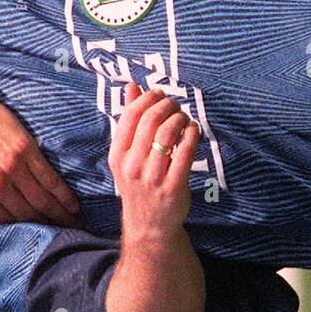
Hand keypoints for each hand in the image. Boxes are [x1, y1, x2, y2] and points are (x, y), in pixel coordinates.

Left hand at [0, 86, 80, 225]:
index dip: (24, 235)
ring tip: (74, 225)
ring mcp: (13, 168)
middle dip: (47, 229)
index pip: (6, 225)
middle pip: (28, 216)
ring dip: (60, 216)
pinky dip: (63, 194)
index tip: (38, 239)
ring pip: (42, 200)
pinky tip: (73, 205)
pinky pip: (49, 178)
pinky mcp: (26, 150)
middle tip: (64, 238)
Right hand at [108, 85, 199, 240]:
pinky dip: (192, 134)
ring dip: (180, 118)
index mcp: (117, 155)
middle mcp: (132, 166)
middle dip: (167, 106)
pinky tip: (193, 131)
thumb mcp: (127, 155)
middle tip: (175, 106)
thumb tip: (132, 86)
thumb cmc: (139, 184)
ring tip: (184, 119)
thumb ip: (129, 120)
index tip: (159, 95)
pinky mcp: (174, 185)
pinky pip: (186, 151)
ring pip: (168, 133)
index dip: (148, 99)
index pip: (130, 116)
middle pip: (150, 121)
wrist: (149, 225)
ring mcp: (153, 177)